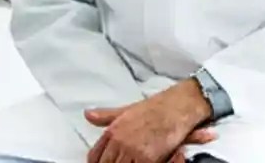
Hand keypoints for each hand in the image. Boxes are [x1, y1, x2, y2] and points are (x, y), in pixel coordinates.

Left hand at [84, 79, 212, 162]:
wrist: (176, 107)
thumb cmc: (155, 108)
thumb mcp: (126, 110)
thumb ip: (106, 116)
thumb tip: (88, 115)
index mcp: (113, 130)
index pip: (95, 155)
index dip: (96, 162)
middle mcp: (120, 141)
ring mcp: (133, 150)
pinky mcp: (148, 159)